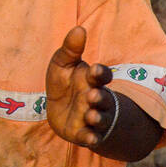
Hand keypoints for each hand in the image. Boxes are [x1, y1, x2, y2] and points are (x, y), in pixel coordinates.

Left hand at [46, 26, 116, 146]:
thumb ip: (70, 48)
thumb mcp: (63, 64)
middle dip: (100, 98)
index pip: (102, 76)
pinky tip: (89, 138)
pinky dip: (91, 138)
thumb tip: (79, 28)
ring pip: (100, 119)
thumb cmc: (65, 83)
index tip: (95, 70)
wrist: (60, 110)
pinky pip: (92, 137)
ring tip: (90, 115)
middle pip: (104, 99)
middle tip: (92, 95)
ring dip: (97, 118)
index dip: (100, 73)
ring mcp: (92, 117)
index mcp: (92, 80)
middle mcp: (96, 99)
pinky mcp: (84, 133)